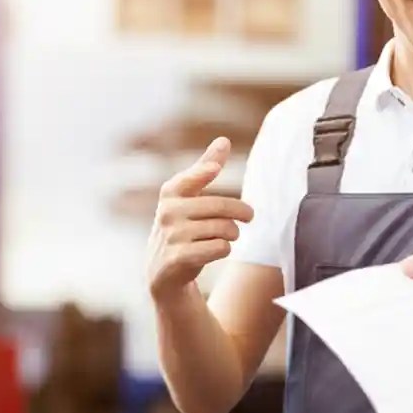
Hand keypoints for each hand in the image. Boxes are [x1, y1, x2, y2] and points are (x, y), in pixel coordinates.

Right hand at [146, 137, 253, 302]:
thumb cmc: (182, 227)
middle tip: (249, 216)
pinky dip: (224, 249)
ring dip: (233, 233)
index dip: (203, 172)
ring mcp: (171, 236)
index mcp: (170, 192)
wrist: (163, 272)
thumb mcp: (188, 197)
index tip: (215, 168)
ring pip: (223, 229)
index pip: (190, 178)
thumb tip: (224, 140)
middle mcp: (168, 212)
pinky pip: (218, 248)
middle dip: (241, 212)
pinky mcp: (178, 259)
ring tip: (230, 235)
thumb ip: (205, 169)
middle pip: (220, 208)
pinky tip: (217, 249)